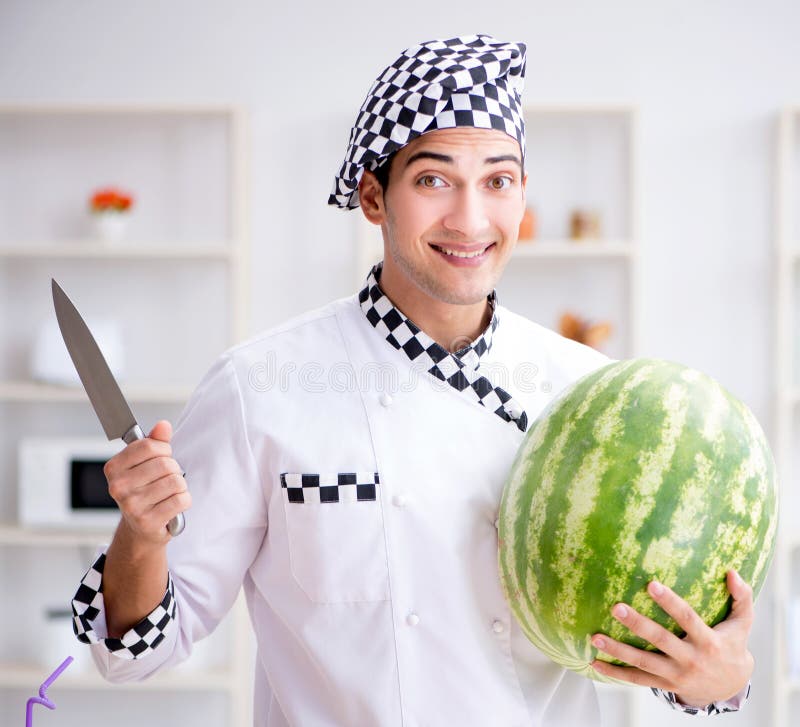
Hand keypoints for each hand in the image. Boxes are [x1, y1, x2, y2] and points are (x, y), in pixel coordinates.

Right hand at [104, 419, 190, 546]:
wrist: (141, 529)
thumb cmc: (145, 490)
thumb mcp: (145, 464)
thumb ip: (155, 442)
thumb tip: (163, 425)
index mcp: (113, 468)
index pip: (149, 446)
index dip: (164, 449)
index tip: (163, 457)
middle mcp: (118, 487)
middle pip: (165, 464)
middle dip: (174, 469)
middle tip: (166, 479)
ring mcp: (131, 505)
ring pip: (175, 481)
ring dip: (180, 486)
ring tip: (169, 493)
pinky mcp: (147, 521)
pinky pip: (181, 500)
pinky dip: (184, 501)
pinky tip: (173, 505)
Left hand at [590, 571, 753, 706]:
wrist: (731, 685)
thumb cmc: (732, 644)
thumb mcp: (743, 623)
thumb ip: (742, 597)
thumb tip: (731, 572)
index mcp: (708, 641)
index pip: (687, 618)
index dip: (670, 602)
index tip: (651, 584)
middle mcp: (691, 659)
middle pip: (660, 641)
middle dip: (637, 624)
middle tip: (615, 607)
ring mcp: (677, 675)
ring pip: (643, 663)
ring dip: (618, 650)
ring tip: (595, 637)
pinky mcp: (666, 686)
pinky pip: (637, 680)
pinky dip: (615, 673)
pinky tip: (594, 662)